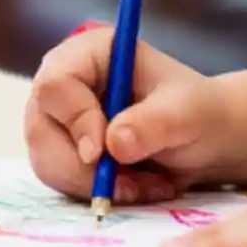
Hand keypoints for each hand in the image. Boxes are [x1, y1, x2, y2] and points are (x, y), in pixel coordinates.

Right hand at [24, 28, 230, 203]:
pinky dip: (94, 193)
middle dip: (84, 168)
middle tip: (131, 186)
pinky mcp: (59, 150)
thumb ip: (152, 123)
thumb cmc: (197, 113)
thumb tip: (113, 144)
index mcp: (90, 53)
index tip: (101, 154)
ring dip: (94, 185)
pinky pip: (59, 180)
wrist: (205, 140)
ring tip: (144, 186)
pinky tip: (132, 187)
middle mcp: (64, 81)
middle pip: (41, 128)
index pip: (56, 84)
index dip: (75, 121)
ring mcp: (56, 118)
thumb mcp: (187, 113)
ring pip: (46, 160)